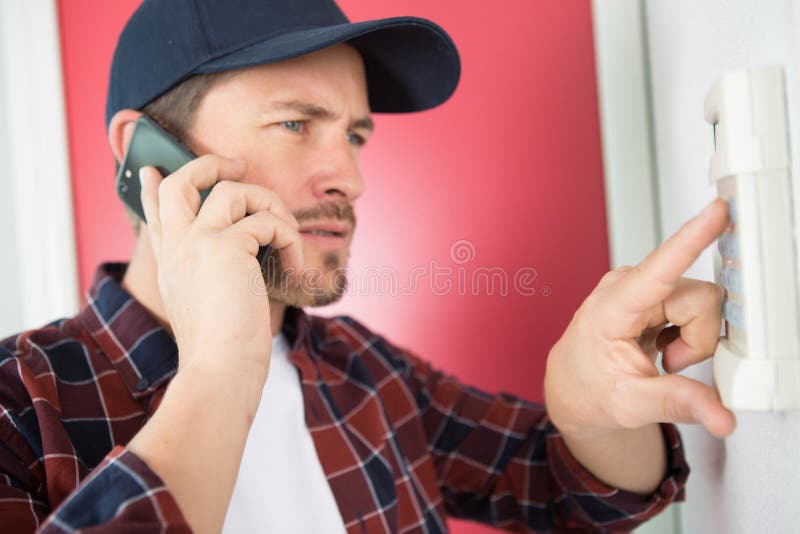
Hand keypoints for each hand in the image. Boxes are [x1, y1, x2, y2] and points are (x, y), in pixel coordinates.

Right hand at [138, 155, 302, 371]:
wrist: (220, 370)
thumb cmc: (223, 349)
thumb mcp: (209, 306)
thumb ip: (214, 274)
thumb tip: (243, 252)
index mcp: (171, 262)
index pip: (155, 214)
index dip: (153, 190)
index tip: (152, 172)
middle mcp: (177, 246)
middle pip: (179, 182)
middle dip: (209, 165)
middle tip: (238, 164)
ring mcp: (196, 242)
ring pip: (233, 190)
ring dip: (271, 206)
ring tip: (288, 235)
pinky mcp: (226, 246)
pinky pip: (267, 221)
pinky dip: (289, 238)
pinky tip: (295, 266)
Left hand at [544, 199, 735, 440]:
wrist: (574, 385)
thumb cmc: (590, 389)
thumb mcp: (629, 405)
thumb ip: (676, 404)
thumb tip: (720, 416)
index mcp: (611, 309)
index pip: (658, 271)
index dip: (691, 239)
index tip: (715, 212)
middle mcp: (626, 287)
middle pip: (699, 299)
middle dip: (699, 338)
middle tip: (671, 362)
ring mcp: (640, 286)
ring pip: (702, 302)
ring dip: (694, 338)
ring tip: (663, 355)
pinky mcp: (653, 291)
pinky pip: (696, 307)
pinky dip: (689, 334)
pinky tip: (664, 345)